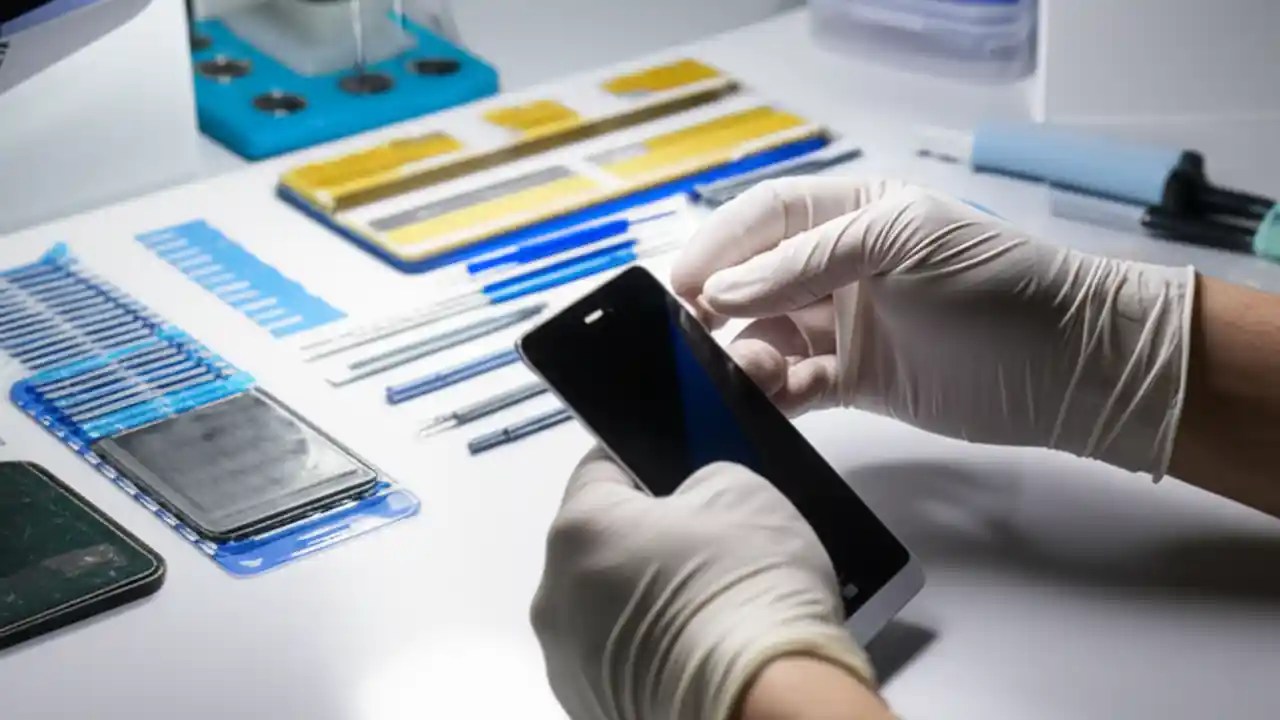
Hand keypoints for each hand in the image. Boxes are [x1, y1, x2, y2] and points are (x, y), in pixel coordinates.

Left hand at [531, 450, 874, 719]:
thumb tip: (688, 501)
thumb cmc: (749, 590)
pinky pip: (617, 660)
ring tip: (708, 608)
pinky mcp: (592, 708)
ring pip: (603, 607)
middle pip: (597, 546)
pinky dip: (650, 652)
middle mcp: (554, 597)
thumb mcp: (741, 489)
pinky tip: (699, 651)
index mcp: (579, 529)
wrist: (767, 701)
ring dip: (642, 601)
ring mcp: (568, 662)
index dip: (642, 464)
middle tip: (706, 547)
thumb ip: (697, 481)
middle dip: (643, 540)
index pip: (599, 469)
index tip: (675, 472)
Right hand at [672, 178, 1194, 478]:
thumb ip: (808, 260)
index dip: (721, 244)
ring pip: (767, 334)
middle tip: (689, 333)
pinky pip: (792, 384)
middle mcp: (842, 267)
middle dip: (719, 303)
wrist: (1071, 367)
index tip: (683, 280)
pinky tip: (761, 400)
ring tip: (746, 370)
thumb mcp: (903, 242)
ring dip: (745, 353)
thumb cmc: (999, 284)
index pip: (768, 218)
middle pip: (756, 279)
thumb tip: (725, 289)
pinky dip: (770, 393)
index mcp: (855, 214)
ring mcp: (847, 326)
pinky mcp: (856, 381)